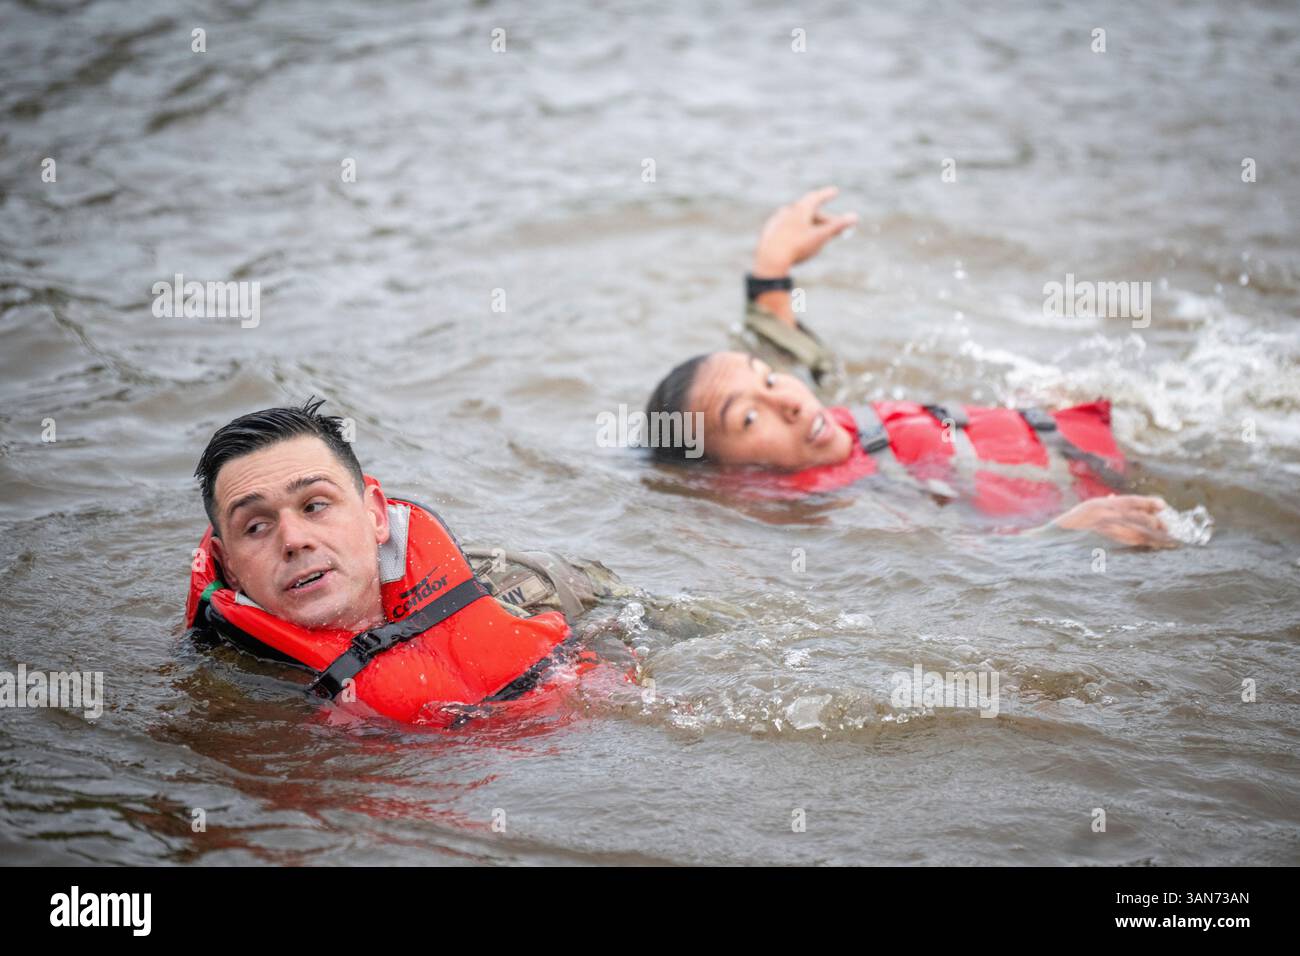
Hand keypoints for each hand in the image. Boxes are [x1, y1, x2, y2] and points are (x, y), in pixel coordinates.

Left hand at [752, 186, 857, 276]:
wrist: (769, 260)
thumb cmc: (797, 247)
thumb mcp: (820, 236)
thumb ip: (837, 226)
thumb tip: (855, 217)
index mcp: (800, 208)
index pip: (816, 197)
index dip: (827, 194)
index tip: (835, 191)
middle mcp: (788, 211)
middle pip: (809, 211)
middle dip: (823, 218)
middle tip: (834, 226)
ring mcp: (777, 221)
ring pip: (797, 219)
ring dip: (809, 224)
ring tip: (817, 233)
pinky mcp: (770, 232)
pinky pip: (786, 228)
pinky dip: (796, 230)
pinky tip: (798, 238)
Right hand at [1052, 494, 1177, 547]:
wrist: (1048, 546)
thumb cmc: (1066, 528)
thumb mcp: (1083, 511)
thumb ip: (1101, 505)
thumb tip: (1115, 498)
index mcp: (1099, 506)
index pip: (1130, 501)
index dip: (1148, 502)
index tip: (1163, 505)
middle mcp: (1103, 518)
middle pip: (1138, 519)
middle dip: (1156, 524)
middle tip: (1169, 528)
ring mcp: (1103, 534)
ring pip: (1137, 535)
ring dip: (1154, 538)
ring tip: (1168, 542)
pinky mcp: (1105, 550)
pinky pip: (1129, 547)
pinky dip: (1142, 547)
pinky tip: (1152, 549)